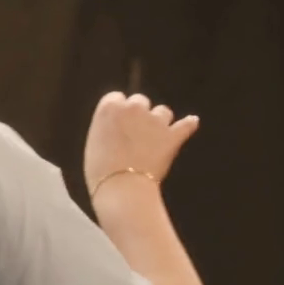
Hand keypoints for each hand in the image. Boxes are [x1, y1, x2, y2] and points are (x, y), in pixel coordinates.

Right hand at [83, 92, 198, 195]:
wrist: (122, 187)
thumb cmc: (98, 169)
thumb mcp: (93, 141)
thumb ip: (106, 126)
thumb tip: (116, 127)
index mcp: (110, 107)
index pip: (116, 97)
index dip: (117, 110)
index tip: (116, 123)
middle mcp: (134, 107)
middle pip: (140, 100)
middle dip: (138, 113)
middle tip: (134, 132)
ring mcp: (156, 120)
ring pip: (163, 111)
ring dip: (159, 120)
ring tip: (155, 137)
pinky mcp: (173, 135)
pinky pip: (187, 124)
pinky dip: (188, 125)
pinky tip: (190, 123)